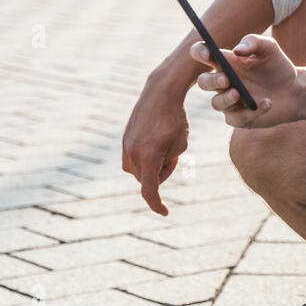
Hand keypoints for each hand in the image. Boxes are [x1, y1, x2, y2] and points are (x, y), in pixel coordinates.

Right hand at [122, 73, 190, 215]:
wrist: (160, 94)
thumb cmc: (176, 119)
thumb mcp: (181, 144)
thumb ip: (166, 164)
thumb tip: (151, 172)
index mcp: (149, 156)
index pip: (150, 190)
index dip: (157, 204)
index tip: (165, 212)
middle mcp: (133, 153)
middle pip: (147, 179)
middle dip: (161, 173)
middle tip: (174, 156)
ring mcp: (126, 147)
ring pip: (138, 171)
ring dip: (152, 166)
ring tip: (165, 146)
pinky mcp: (124, 140)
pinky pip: (133, 159)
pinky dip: (144, 158)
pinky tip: (155, 142)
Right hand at [191, 35, 298, 127]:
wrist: (295, 89)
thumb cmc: (278, 66)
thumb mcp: (269, 48)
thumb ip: (253, 42)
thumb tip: (237, 50)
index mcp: (225, 62)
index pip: (202, 53)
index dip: (200, 52)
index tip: (208, 53)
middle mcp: (223, 82)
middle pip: (203, 82)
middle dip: (211, 80)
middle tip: (226, 79)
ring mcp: (229, 102)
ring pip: (216, 103)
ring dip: (226, 99)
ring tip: (239, 93)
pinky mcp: (240, 119)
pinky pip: (236, 119)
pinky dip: (251, 112)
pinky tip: (267, 103)